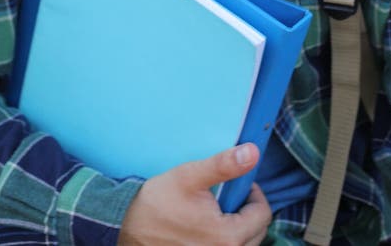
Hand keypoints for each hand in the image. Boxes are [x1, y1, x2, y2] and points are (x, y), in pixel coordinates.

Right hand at [117, 142, 271, 244]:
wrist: (128, 233)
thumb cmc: (157, 205)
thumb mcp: (190, 177)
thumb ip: (224, 165)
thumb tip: (252, 152)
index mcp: (229, 237)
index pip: (262, 214)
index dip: (253, 193)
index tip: (237, 184)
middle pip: (256, 231)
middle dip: (246, 210)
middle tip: (226, 196)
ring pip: (245, 244)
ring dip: (238, 226)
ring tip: (215, 211)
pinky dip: (225, 239)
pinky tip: (206, 228)